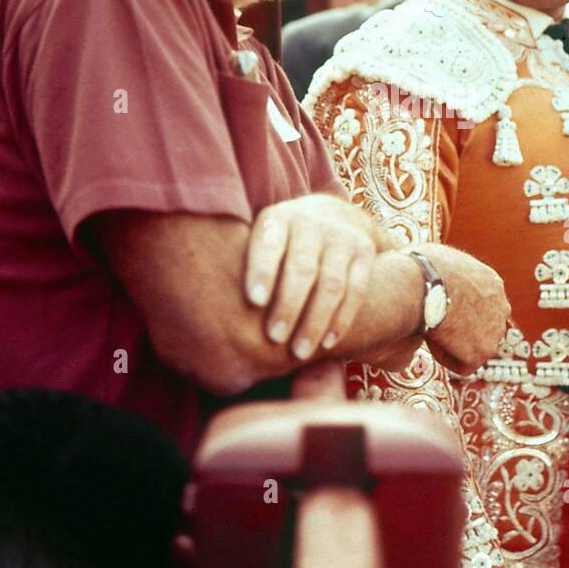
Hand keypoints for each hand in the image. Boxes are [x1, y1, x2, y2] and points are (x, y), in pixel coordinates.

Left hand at [245, 194, 377, 360]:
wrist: (331, 216)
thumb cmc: (279, 245)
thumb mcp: (259, 241)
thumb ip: (240, 266)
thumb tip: (204, 315)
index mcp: (277, 219)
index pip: (268, 244)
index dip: (262, 270)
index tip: (253, 301)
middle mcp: (311, 223)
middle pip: (302, 269)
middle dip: (288, 306)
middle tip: (274, 339)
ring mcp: (341, 237)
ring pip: (332, 284)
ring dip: (315, 321)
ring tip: (299, 351)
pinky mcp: (365, 252)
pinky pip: (357, 290)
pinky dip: (342, 320)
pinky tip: (328, 343)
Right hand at [421, 243, 509, 376]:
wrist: (421, 284)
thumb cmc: (422, 267)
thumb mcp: (442, 258)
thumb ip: (449, 271)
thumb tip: (432, 274)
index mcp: (492, 281)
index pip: (481, 302)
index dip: (458, 308)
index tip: (441, 309)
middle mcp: (501, 306)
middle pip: (483, 325)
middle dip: (463, 329)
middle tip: (437, 326)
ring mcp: (494, 331)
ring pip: (473, 346)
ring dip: (454, 344)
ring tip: (430, 332)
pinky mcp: (482, 352)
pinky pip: (462, 364)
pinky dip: (446, 357)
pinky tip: (431, 342)